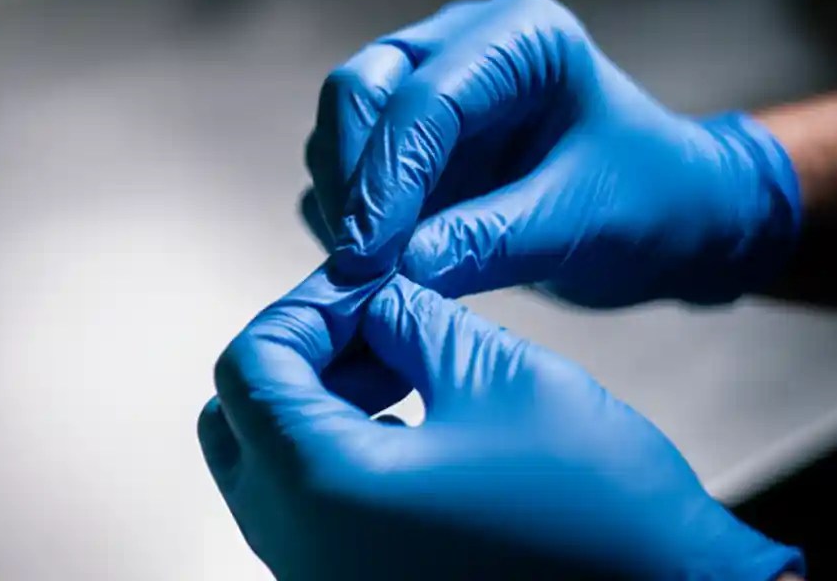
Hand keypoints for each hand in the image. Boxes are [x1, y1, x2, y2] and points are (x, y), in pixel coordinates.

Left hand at [199, 269, 802, 578]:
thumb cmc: (598, 509)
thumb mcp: (495, 373)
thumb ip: (404, 315)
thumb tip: (364, 296)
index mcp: (318, 485)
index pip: (248, 366)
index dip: (303, 307)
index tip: (361, 286)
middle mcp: (299, 546)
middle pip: (238, 417)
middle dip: (300, 355)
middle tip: (373, 325)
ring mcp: (321, 579)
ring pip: (268, 464)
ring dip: (317, 402)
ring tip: (402, 367)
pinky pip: (307, 511)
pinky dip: (336, 454)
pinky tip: (411, 424)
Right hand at [303, 0, 801, 305]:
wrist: (668, 216)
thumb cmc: (648, 201)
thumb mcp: (582, 223)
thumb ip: (491, 240)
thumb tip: (399, 269)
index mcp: (518, 37)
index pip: (423, 97)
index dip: (387, 179)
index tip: (370, 258)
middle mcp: (458, 44)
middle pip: (359, 91)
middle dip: (353, 180)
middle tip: (356, 266)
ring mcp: (425, 85)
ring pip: (341, 128)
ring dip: (343, 201)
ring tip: (371, 275)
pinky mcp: (406, 137)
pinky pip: (346, 169)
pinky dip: (345, 216)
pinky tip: (376, 267)